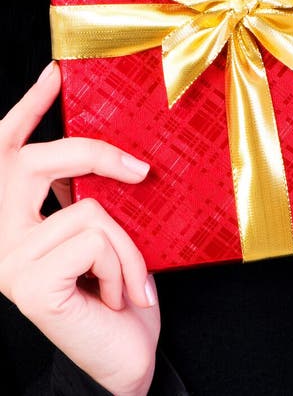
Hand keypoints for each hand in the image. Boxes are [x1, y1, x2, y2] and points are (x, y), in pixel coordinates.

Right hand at [0, 63, 160, 395]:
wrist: (125, 358)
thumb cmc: (115, 294)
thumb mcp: (101, 235)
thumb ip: (84, 197)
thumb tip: (110, 153)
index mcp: (15, 217)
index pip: (8, 150)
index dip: (28, 106)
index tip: (53, 72)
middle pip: (37, 161)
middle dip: (94, 154)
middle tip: (141, 170)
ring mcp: (8, 260)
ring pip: (85, 207)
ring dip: (126, 244)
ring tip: (129, 281)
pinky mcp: (29, 282)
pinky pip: (96, 239)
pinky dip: (124, 265)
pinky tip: (118, 297)